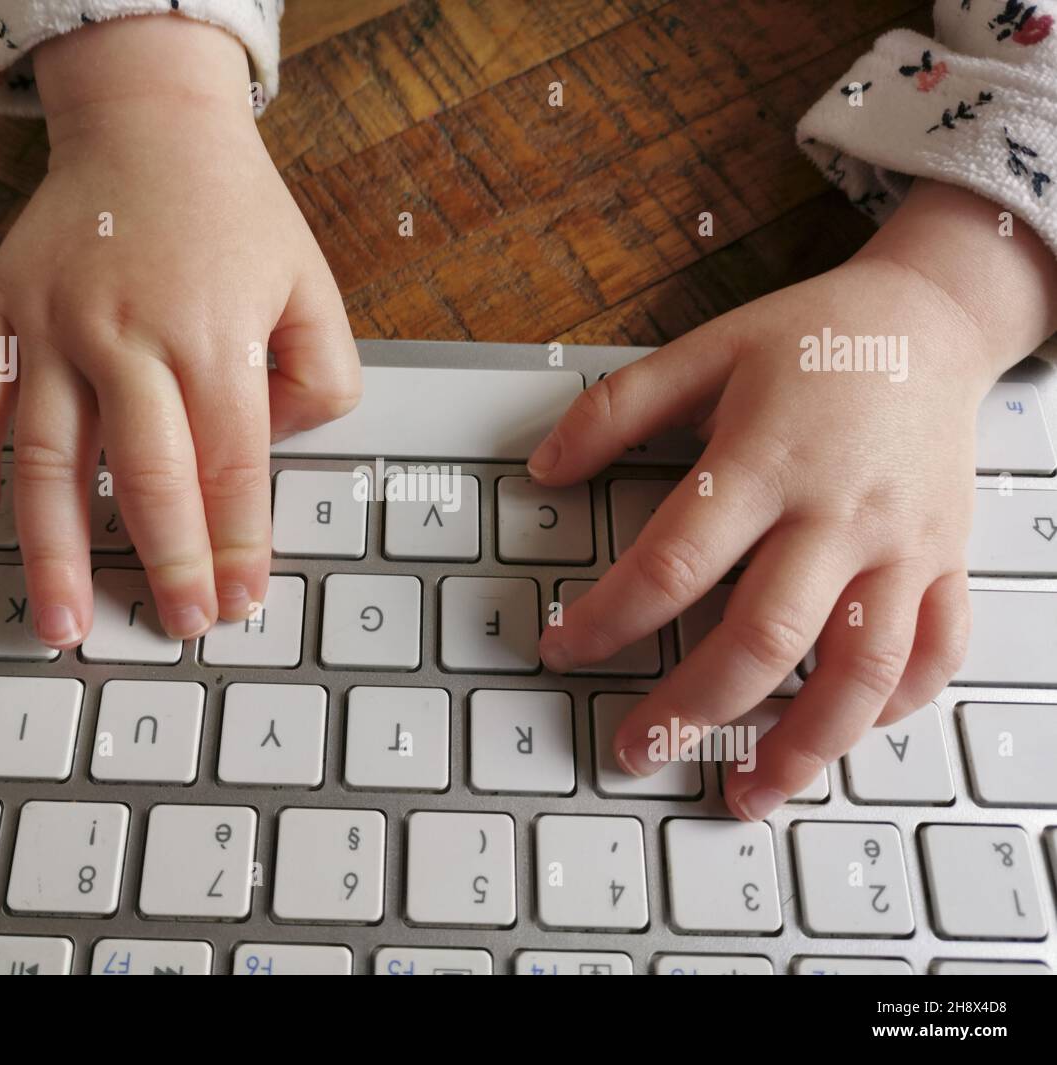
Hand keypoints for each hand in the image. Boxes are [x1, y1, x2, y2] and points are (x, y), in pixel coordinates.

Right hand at [0, 16, 359, 647]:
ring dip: (53, 547)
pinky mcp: (2, 308)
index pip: (230, 469)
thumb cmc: (235, 214)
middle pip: (146, 478)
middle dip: (162, 565)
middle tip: (170, 627)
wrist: (149, 122)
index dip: (236, 544)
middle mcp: (129, 336)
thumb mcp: (313, 287)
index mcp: (214, 337)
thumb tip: (275, 455)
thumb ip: (321, 380)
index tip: (238, 601)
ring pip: (49, 457)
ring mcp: (55, 323)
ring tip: (60, 618)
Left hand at [530, 181, 1056, 819]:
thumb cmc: (813, 339)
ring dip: (801, 744)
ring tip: (746, 791)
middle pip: (762, 637)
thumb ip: (617, 410)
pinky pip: (935, 651)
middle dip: (690, 710)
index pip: (673, 565)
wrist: (929, 318)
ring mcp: (901, 545)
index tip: (563, 650)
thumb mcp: (703, 350)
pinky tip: (847, 733)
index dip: (607, 620)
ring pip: (859, 670)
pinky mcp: (945, 560)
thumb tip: (543, 468)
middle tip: (636, 752)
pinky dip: (896, 705)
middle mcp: (837, 513)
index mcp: (765, 460)